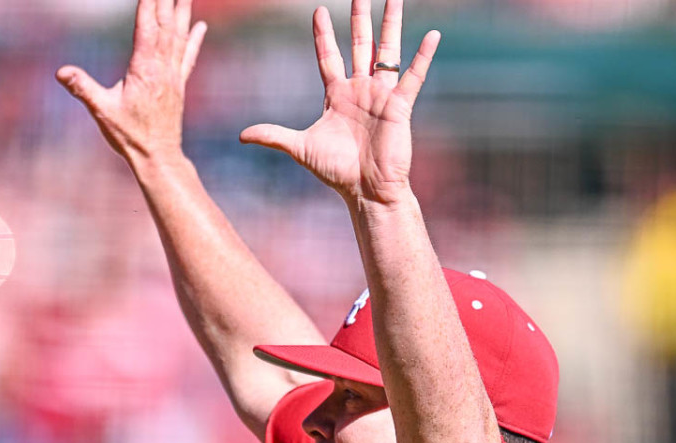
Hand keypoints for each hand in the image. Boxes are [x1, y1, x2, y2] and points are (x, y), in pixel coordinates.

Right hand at [55, 0, 206, 162]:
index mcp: (145, 69)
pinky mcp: (179, 86)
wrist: (159, 156)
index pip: (147, 26)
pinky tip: (201, 26)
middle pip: (166, 25)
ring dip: (183, 12)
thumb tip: (61, 72)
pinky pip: (188, 57)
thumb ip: (83, 89)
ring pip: (180, 36)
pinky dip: (194, 40)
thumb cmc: (129, 136)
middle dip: (167, 0)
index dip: (149, 2)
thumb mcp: (102, 111)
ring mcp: (173, 76)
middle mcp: (163, 68)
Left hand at [239, 0, 439, 204]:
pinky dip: (424, 55)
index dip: (323, 34)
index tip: (318, 10)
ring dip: (391, 24)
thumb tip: (242, 135)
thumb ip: (274, 134)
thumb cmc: (337, 172)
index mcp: (337, 95)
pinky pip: (413, 76)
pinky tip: (434, 35)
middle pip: (360, 44)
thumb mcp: (300, 148)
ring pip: (387, 51)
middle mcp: (360, 89)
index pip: (328, 55)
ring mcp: (382, 95)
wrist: (367, 191)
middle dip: (359, 17)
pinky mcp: (401, 106)